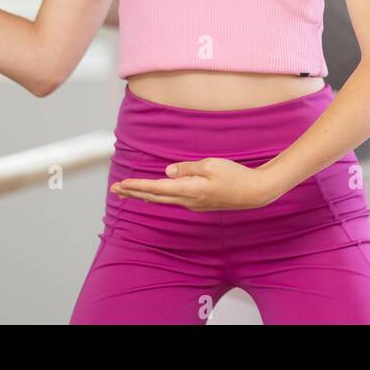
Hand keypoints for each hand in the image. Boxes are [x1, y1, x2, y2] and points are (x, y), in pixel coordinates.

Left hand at [110, 158, 279, 211]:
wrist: (254, 192)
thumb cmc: (234, 175)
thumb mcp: (210, 165)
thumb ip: (187, 168)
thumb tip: (168, 171)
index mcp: (189, 190)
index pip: (156, 188)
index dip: (137, 186)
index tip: (120, 184)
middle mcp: (188, 200)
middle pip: (155, 197)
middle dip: (134, 192)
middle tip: (115, 189)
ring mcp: (194, 204)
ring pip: (163, 200)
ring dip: (145, 195)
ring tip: (129, 192)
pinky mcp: (200, 203)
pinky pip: (174, 200)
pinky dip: (159, 196)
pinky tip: (155, 195)